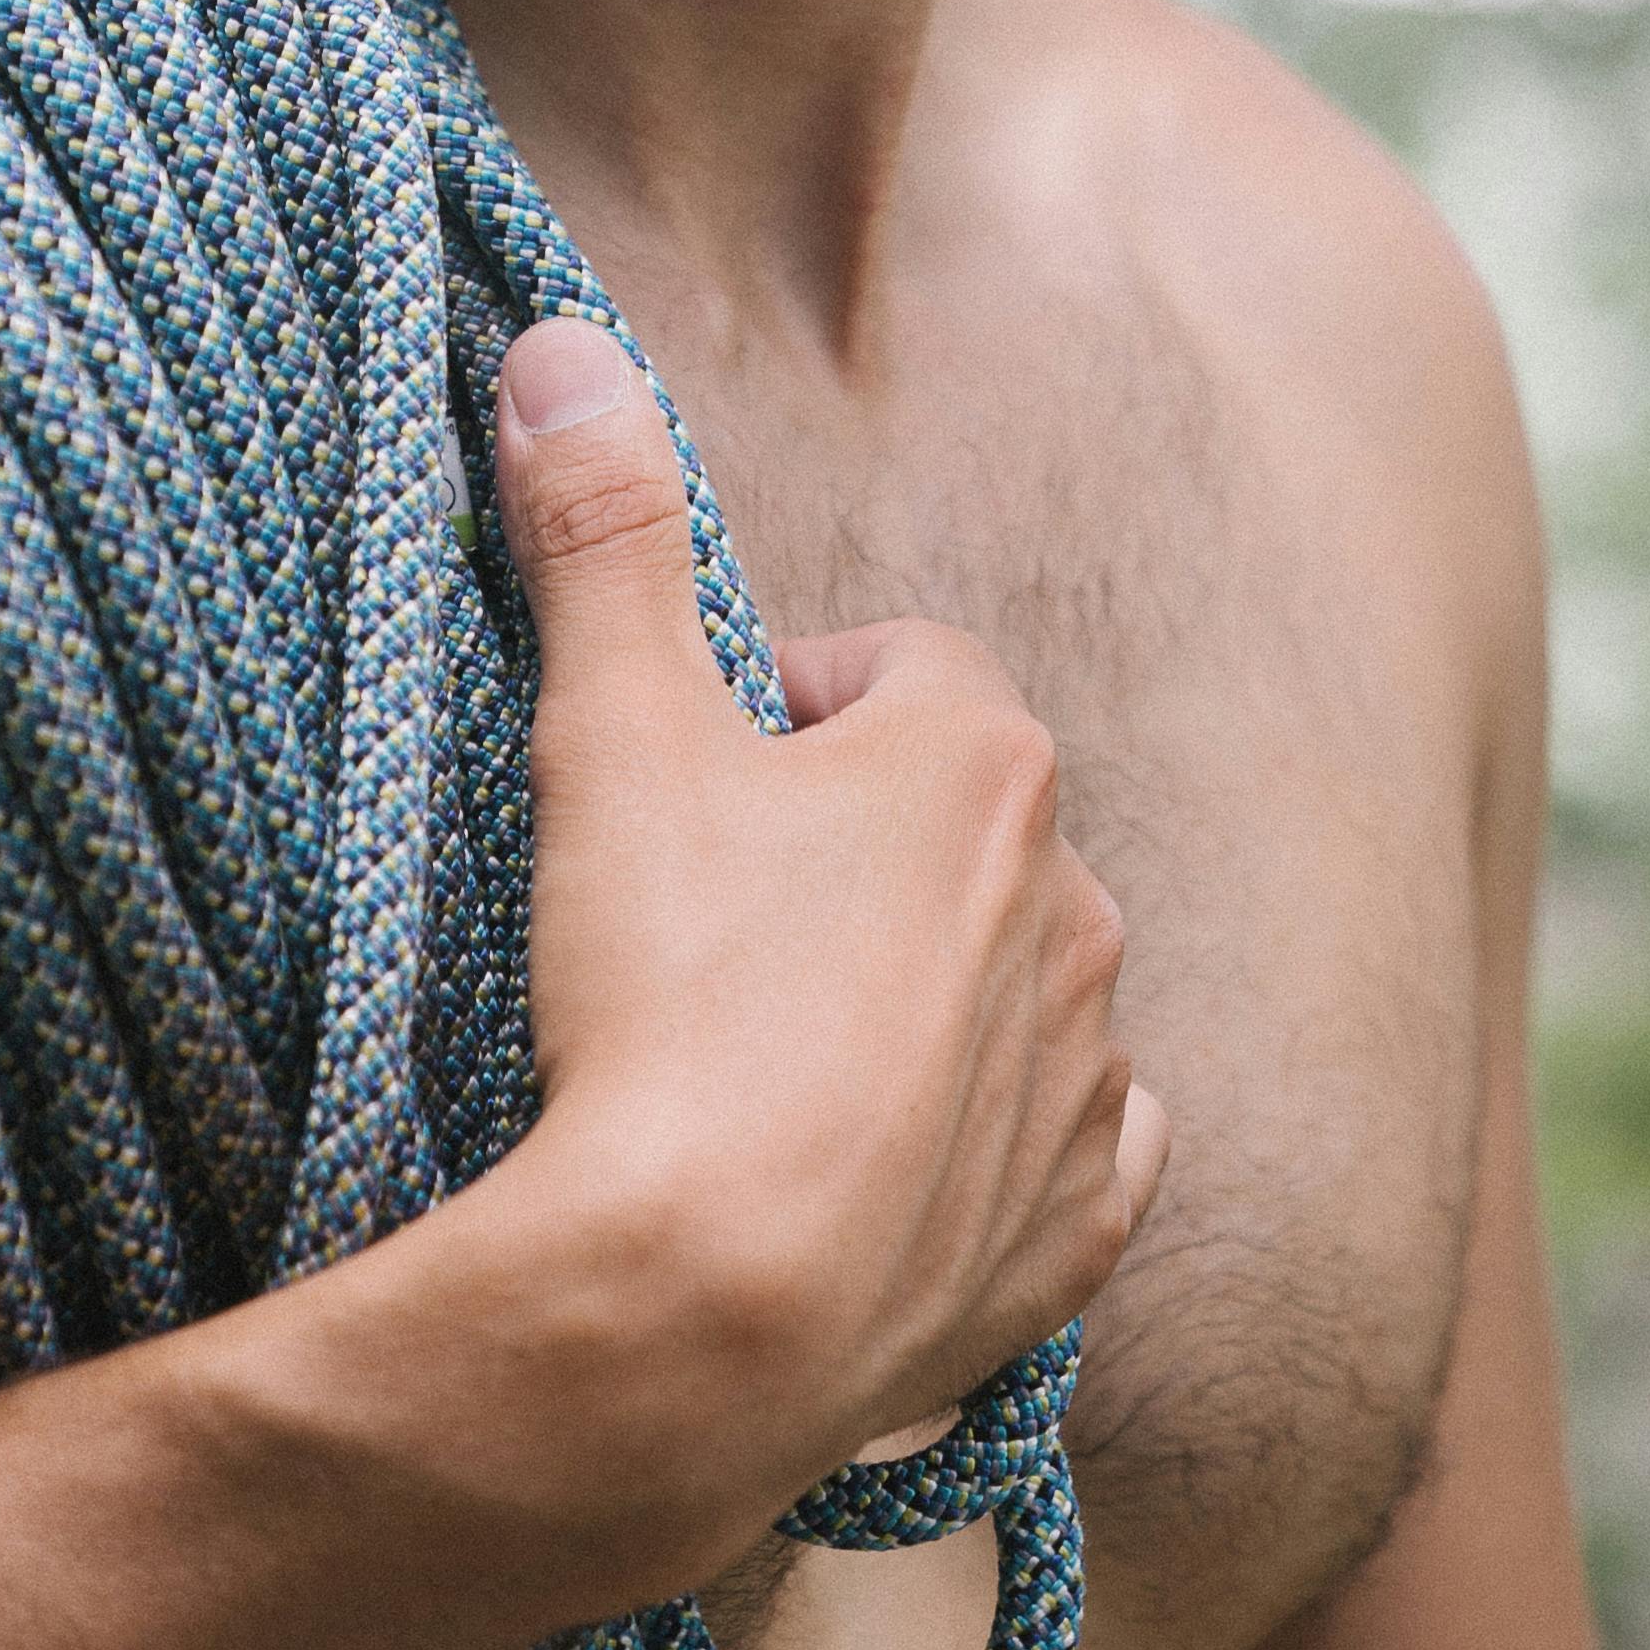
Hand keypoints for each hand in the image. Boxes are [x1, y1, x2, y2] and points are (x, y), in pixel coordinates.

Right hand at [486, 315, 1165, 1601]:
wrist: (707, 1308)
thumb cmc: (666, 1001)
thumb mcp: (610, 733)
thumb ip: (601, 530)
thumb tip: (562, 341)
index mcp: (986, 764)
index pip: (892, 669)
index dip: (778, 711)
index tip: (686, 782)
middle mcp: (1079, 909)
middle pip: (953, 829)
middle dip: (848, 855)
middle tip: (698, 926)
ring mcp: (1086, 1081)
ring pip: (1010, 989)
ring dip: (914, 999)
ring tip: (762, 1064)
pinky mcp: (1072, 1237)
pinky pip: (1069, 1157)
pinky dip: (994, 1152)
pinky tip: (884, 1173)